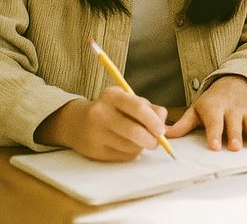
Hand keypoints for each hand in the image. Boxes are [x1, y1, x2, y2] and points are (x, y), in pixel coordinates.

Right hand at [34, 87, 167, 161]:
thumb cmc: (111, 110)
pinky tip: (127, 147)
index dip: (153, 121)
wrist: (75, 122)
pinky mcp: (94, 151)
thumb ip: (150, 109)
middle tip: (156, 143)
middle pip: (133, 130)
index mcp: (112, 96)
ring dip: (141, 147)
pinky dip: (131, 154)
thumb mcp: (128, 101)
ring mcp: (95, 133)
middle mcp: (101, 113)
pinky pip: (121, 156)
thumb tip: (166, 128)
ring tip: (140, 142)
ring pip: (129, 146)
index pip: (138, 108)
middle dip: (150, 139)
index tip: (162, 131)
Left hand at [166, 75, 246, 150]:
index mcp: (214, 107)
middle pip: (234, 123)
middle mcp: (231, 109)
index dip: (215, 134)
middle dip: (236, 135)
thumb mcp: (196, 108)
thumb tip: (164, 135)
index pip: (215, 122)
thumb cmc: (211, 100)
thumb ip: (183, 124)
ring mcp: (245, 112)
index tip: (215, 146)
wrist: (233, 82)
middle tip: (236, 148)